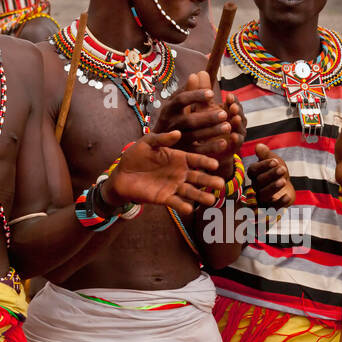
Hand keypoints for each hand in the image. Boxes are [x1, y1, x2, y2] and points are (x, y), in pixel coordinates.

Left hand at [98, 130, 223, 216]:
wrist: (121, 174)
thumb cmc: (135, 156)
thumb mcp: (147, 143)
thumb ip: (162, 139)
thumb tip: (177, 132)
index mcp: (178, 158)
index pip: (195, 159)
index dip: (205, 162)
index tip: (215, 164)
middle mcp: (179, 173)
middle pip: (198, 177)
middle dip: (209, 181)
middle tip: (221, 184)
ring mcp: (173, 186)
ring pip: (190, 191)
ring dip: (200, 196)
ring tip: (211, 200)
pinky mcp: (164, 198)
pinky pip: (175, 202)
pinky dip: (182, 206)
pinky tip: (189, 209)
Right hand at [154, 72, 229, 151]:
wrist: (158, 143)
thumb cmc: (172, 118)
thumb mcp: (177, 104)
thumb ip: (189, 90)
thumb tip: (198, 73)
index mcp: (169, 109)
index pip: (181, 100)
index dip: (196, 96)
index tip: (212, 94)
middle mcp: (171, 124)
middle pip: (189, 120)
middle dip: (207, 117)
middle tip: (224, 114)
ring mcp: (177, 139)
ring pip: (195, 136)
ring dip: (212, 132)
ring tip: (228, 126)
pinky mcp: (184, 152)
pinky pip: (198, 150)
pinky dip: (211, 147)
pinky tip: (224, 142)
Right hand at [248, 143, 293, 207]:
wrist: (286, 188)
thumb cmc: (278, 172)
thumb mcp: (274, 161)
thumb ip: (266, 154)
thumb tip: (259, 146)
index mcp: (254, 174)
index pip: (253, 170)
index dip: (263, 166)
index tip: (275, 161)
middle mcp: (255, 186)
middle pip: (258, 182)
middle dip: (270, 175)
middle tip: (282, 169)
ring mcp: (262, 197)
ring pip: (263, 194)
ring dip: (273, 187)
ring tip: (284, 181)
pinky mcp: (271, 207)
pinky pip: (272, 206)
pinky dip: (280, 202)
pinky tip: (287, 196)